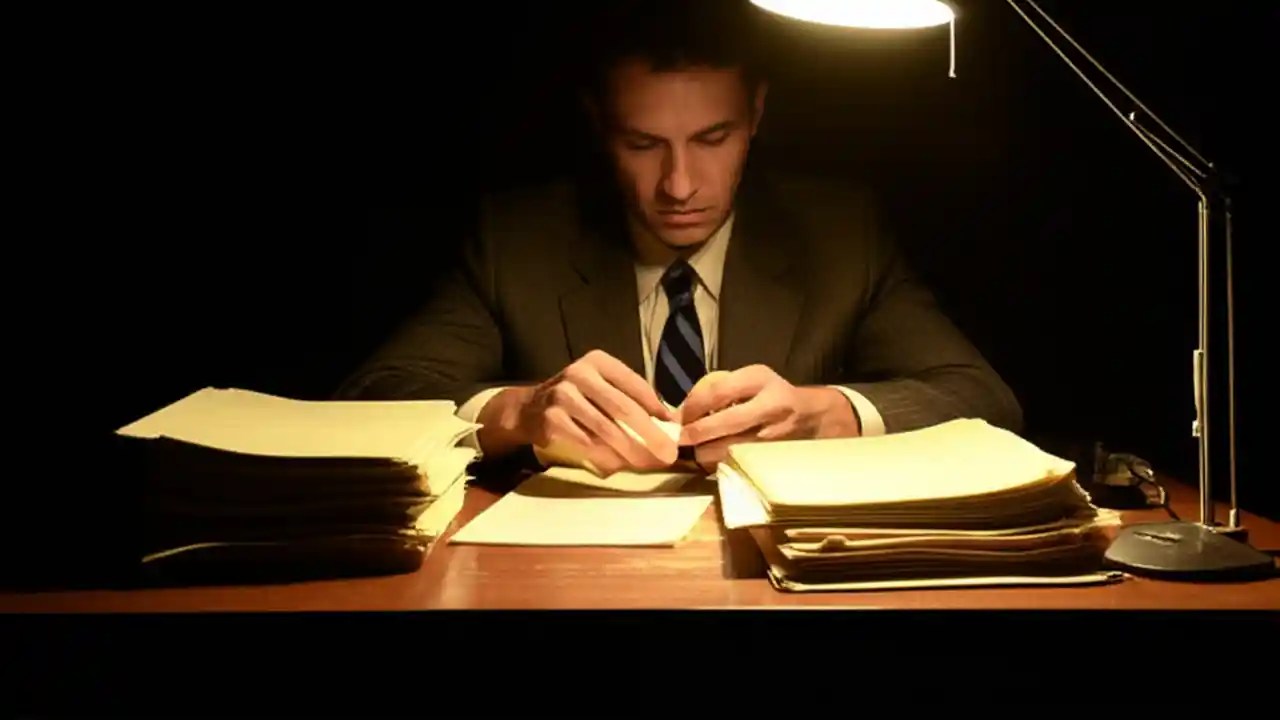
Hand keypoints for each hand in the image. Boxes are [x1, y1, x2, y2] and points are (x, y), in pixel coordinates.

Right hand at [518, 350, 678, 474]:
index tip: (673, 427)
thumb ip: (627, 398)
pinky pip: (587, 443)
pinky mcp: (551, 420)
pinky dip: (606, 457)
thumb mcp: (599, 387)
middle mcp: (580, 374)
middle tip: (668, 453)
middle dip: (650, 433)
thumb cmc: (576, 399)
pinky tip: (619, 465)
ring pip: (606, 429)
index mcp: (598, 362)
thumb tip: (666, 425)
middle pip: (623, 407)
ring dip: (631, 450)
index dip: (657, 407)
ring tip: (648, 463)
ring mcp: (563, 396)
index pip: (634, 383)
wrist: (529, 409)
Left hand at [678, 364, 858, 468]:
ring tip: (697, 449)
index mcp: (760, 379)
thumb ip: (717, 389)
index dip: (692, 406)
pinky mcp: (775, 456)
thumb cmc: (769, 395)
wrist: (811, 417)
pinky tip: (715, 457)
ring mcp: (775, 434)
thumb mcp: (748, 379)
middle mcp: (771, 405)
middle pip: (725, 422)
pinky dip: (721, 462)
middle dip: (696, 433)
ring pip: (731, 449)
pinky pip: (740, 463)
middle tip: (679, 439)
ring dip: (706, 452)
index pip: (718, 391)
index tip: (678, 417)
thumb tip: (679, 414)